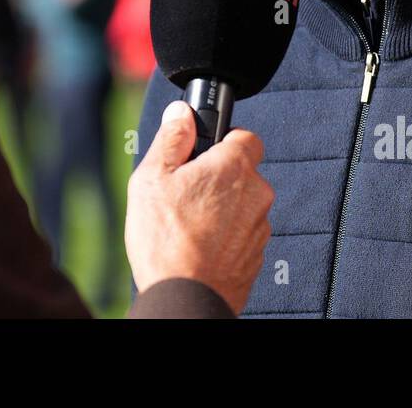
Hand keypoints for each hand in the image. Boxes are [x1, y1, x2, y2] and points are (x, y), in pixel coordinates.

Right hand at [125, 100, 273, 313]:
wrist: (185, 299)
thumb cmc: (165, 240)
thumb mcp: (152, 178)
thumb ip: (171, 139)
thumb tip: (181, 112)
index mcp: (233, 167)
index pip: (245, 136)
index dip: (223, 141)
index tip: (202, 154)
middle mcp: (256, 194)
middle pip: (242, 173)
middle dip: (218, 179)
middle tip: (185, 194)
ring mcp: (259, 228)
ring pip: (242, 205)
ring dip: (222, 209)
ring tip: (188, 226)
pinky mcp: (257, 256)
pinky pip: (242, 234)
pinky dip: (225, 237)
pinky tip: (199, 247)